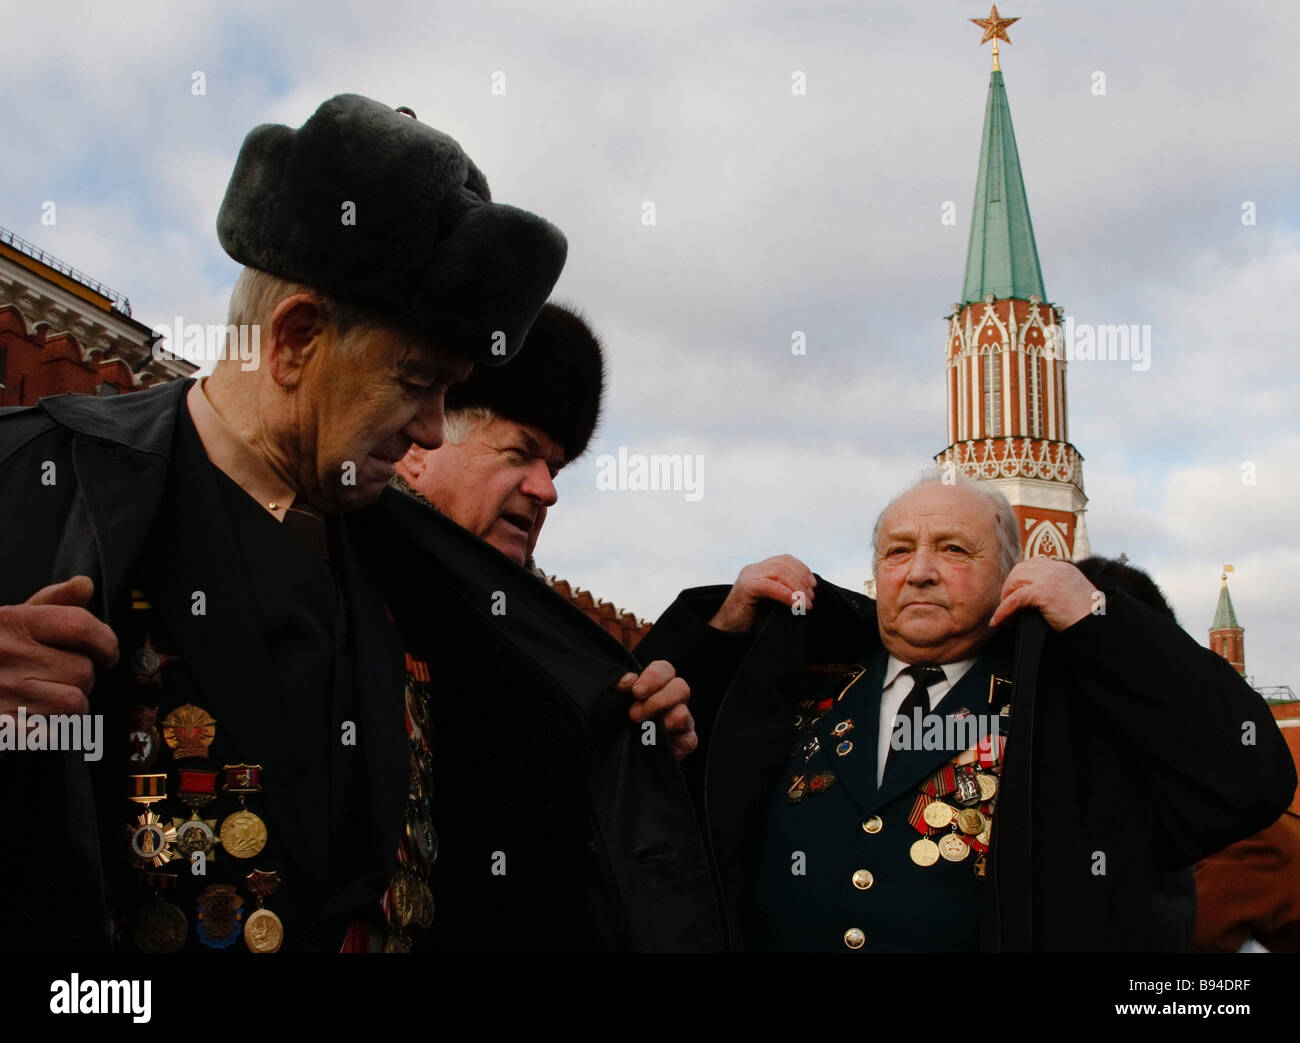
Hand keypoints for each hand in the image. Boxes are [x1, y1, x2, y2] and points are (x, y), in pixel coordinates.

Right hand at [0, 576, 118, 718]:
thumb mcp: (7, 619)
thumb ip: (49, 602)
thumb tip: (86, 585)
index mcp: (12, 622)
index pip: (80, 626)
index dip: (105, 641)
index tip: (107, 653)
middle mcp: (8, 655)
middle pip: (83, 670)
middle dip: (85, 677)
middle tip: (66, 678)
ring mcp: (3, 693)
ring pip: (74, 703)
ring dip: (73, 706)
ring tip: (52, 699)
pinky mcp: (2, 727)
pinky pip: (54, 732)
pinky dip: (55, 730)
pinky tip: (37, 719)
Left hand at [619, 660, 696, 759]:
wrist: (625, 754)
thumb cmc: (622, 721)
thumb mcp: (617, 701)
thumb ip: (620, 686)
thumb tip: (627, 680)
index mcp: (659, 684)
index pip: (665, 669)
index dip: (653, 677)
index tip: (635, 690)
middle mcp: (675, 699)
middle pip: (681, 687)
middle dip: (657, 700)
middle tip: (634, 714)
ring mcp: (684, 720)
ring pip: (683, 711)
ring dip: (661, 720)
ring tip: (641, 728)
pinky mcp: (687, 741)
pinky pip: (689, 735)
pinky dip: (670, 737)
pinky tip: (653, 740)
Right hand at [708, 555, 816, 633]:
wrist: (728, 632)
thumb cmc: (751, 620)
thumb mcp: (771, 601)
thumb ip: (785, 592)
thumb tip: (809, 594)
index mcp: (759, 569)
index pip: (785, 560)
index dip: (802, 570)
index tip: (813, 586)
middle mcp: (753, 569)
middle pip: (784, 564)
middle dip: (802, 580)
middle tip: (810, 599)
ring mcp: (748, 577)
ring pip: (780, 572)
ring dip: (798, 588)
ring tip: (806, 604)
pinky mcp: (745, 588)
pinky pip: (770, 586)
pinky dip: (787, 594)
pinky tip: (796, 605)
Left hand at [989, 559, 1098, 631]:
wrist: (1100, 625)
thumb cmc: (1088, 616)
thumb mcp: (1074, 594)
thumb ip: (1058, 589)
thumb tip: (1035, 599)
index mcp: (1064, 568)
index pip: (1034, 562)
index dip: (1020, 577)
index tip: (1014, 591)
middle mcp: (1056, 569)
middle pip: (1020, 570)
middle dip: (1009, 586)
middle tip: (1006, 604)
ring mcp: (1049, 579)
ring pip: (1015, 581)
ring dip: (1005, 598)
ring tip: (1004, 614)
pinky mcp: (1043, 592)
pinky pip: (1014, 599)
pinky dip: (1004, 611)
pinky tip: (998, 621)